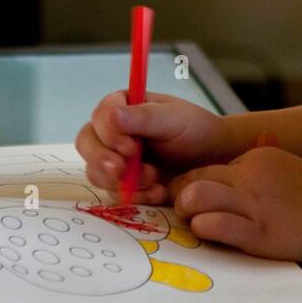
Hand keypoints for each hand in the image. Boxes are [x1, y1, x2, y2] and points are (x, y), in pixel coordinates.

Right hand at [75, 92, 229, 203]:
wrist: (214, 160)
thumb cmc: (195, 130)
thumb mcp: (174, 118)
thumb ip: (144, 117)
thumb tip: (111, 116)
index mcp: (123, 106)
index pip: (100, 117)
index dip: (109, 134)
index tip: (131, 147)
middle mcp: (113, 132)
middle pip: (87, 144)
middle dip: (102, 159)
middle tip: (122, 170)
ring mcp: (116, 159)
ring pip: (96, 172)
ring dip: (120, 180)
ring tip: (154, 179)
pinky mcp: (124, 183)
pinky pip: (114, 193)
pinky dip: (135, 195)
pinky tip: (159, 192)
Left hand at [170, 147, 301, 262]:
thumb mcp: (283, 167)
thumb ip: (254, 172)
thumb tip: (226, 182)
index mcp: (255, 159)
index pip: (205, 168)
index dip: (189, 185)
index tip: (186, 199)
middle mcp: (249, 176)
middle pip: (193, 179)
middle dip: (179, 197)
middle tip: (183, 213)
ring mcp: (254, 203)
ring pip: (196, 197)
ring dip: (186, 210)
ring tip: (193, 222)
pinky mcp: (259, 232)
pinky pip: (217, 225)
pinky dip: (203, 228)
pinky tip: (206, 232)